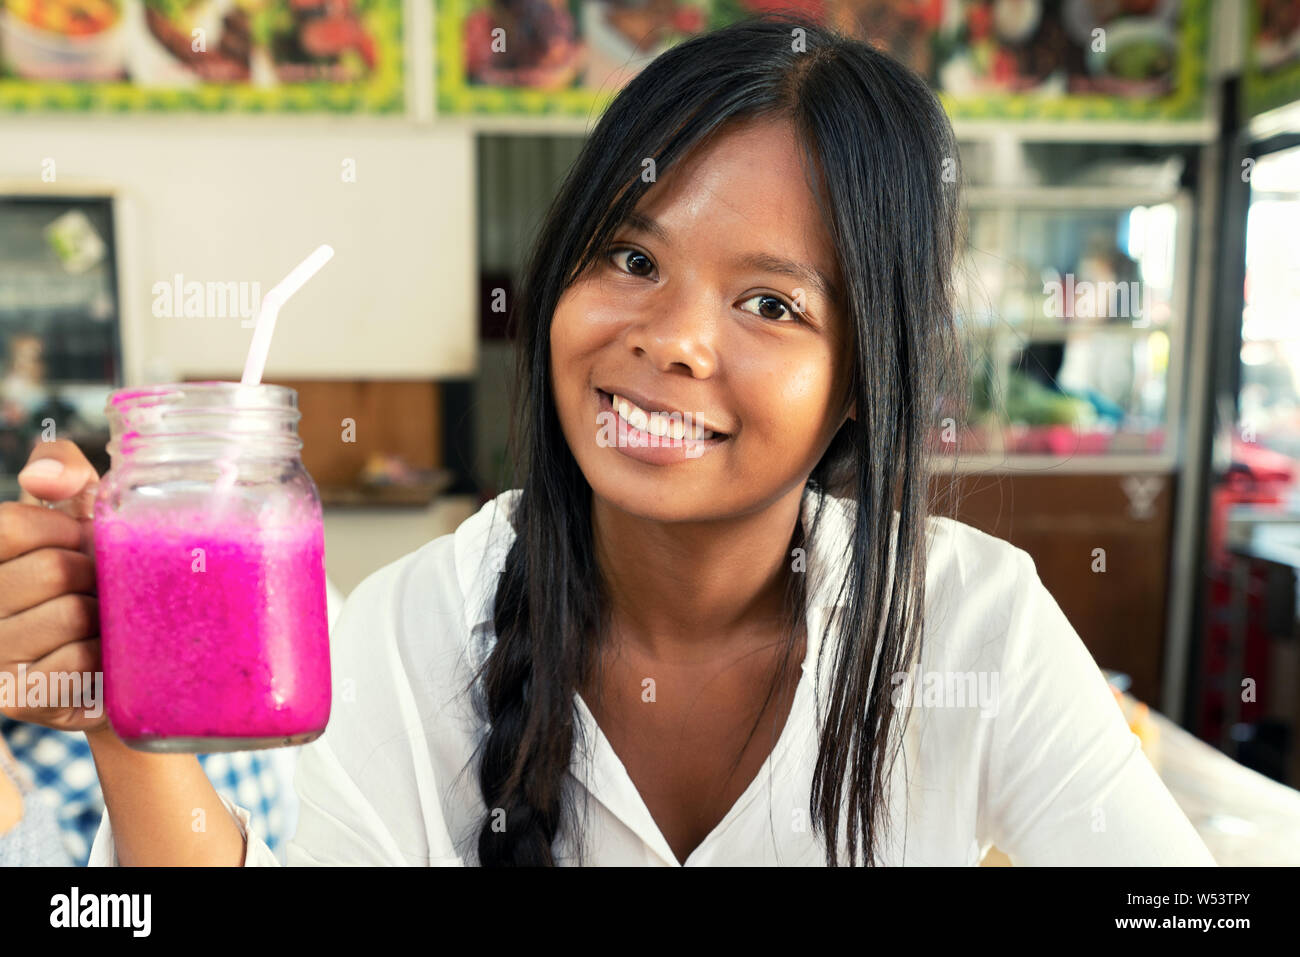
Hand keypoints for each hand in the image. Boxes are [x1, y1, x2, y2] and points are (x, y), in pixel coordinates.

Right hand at [0, 439, 106, 733]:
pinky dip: (105, 654)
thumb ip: (61, 471)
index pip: (10, 526)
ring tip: (100, 620)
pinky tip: (99, 658)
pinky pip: (80, 660)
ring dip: (104, 613)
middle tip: (100, 586)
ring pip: (71, 614)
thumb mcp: (78, 510)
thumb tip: (42, 479)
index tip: (81, 541)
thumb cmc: (93, 570)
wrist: (123, 652)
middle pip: (52, 570)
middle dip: (93, 572)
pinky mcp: (19, 700)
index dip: (63, 528)